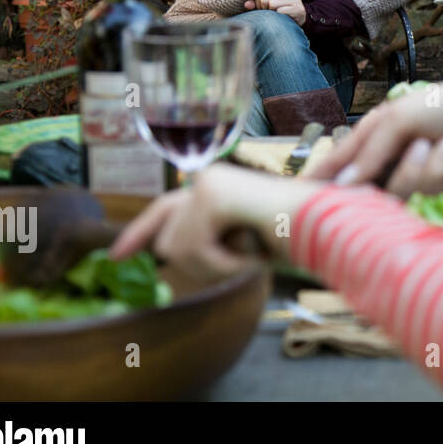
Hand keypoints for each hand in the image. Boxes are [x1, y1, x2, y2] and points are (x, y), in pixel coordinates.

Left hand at [110, 164, 321, 280]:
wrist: (327, 225)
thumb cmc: (296, 235)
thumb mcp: (241, 240)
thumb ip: (207, 238)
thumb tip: (165, 252)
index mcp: (214, 185)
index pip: (165, 209)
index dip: (138, 233)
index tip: (115, 258)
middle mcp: (205, 177)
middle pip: (168, 241)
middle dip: (199, 264)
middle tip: (240, 262)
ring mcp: (207, 183)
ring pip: (178, 250)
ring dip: (216, 266)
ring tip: (251, 253)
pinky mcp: (212, 196)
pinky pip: (196, 251)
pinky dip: (224, 265)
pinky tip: (250, 254)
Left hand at [246, 0, 305, 25]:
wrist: (296, 28)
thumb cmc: (279, 16)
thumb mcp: (265, 8)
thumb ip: (256, 4)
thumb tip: (246, 5)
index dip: (259, 6)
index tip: (266, 10)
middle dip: (265, 10)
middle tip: (272, 15)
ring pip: (272, 4)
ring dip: (273, 14)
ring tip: (278, 16)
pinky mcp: (299, 9)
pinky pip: (281, 11)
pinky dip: (280, 17)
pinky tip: (285, 18)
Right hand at [302, 72, 442, 185]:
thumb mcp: (399, 119)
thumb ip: (371, 151)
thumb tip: (346, 185)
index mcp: (376, 130)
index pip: (340, 159)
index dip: (320, 177)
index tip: (297, 197)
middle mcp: (391, 152)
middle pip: (364, 184)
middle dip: (372, 182)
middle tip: (372, 184)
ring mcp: (413, 169)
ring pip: (395, 190)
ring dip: (416, 167)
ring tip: (437, 142)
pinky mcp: (437, 183)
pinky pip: (424, 187)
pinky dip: (439, 166)